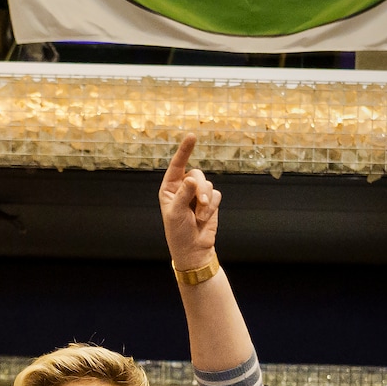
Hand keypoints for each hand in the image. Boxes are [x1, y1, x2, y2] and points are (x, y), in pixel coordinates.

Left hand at [158, 135, 221, 270]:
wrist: (194, 249)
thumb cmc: (178, 232)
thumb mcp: (176, 213)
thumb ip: (184, 195)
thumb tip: (192, 179)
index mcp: (169, 188)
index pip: (177, 165)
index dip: (185, 150)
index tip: (192, 136)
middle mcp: (183, 188)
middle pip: (197, 174)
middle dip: (201, 189)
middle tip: (200, 204)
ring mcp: (198, 194)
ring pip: (208, 184)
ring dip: (206, 202)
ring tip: (199, 216)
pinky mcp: (211, 201)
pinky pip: (217, 194)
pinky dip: (212, 207)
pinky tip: (205, 218)